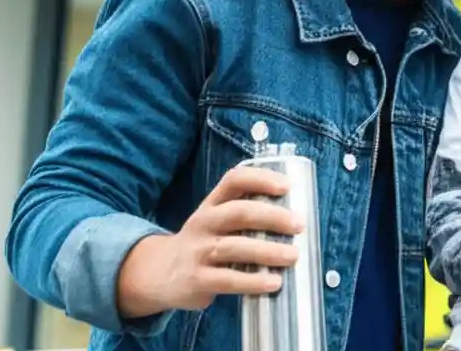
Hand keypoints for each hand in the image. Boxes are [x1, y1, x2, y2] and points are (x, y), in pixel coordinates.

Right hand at [117, 165, 303, 317]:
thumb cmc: (204, 243)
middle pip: (239, 212)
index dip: (261, 179)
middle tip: (299, 225)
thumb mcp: (216, 221)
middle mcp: (203, 223)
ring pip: (235, 247)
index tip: (287, 186)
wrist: (161, 273)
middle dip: (272, 217)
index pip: (234, 180)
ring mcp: (198, 251)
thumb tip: (296, 220)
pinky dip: (253, 281)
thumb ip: (246, 216)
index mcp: (212, 204)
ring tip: (293, 256)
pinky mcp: (197, 279)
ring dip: (268, 251)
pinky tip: (274, 282)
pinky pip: (228, 280)